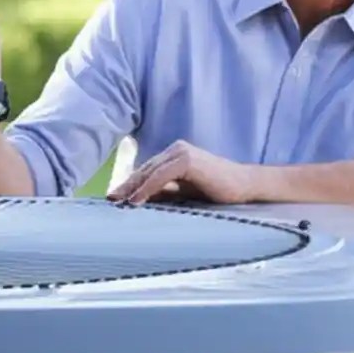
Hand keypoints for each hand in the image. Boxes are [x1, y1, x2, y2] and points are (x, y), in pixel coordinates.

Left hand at [106, 140, 255, 205]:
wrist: (244, 186)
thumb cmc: (217, 190)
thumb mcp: (184, 192)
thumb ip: (165, 191)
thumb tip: (140, 200)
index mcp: (175, 155)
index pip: (147, 170)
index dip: (130, 184)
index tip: (114, 198)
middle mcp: (176, 149)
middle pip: (145, 170)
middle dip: (126, 186)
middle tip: (109, 200)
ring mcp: (181, 152)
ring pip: (150, 171)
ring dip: (132, 188)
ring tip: (117, 203)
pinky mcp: (187, 159)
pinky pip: (161, 175)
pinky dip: (147, 188)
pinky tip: (135, 201)